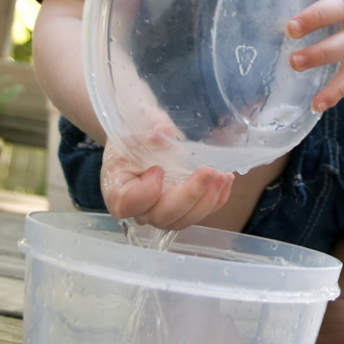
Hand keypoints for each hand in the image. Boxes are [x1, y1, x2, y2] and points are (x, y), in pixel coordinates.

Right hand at [101, 133, 233, 229]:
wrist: (144, 137)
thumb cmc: (137, 131)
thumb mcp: (139, 123)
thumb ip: (150, 126)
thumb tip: (165, 132)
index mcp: (117, 189)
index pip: (127, 205)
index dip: (145, 193)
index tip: (159, 169)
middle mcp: (139, 208)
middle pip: (162, 216)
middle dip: (189, 196)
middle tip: (208, 171)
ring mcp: (160, 212)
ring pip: (184, 220)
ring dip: (207, 200)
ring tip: (222, 176)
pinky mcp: (181, 209)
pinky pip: (199, 213)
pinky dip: (216, 200)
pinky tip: (226, 180)